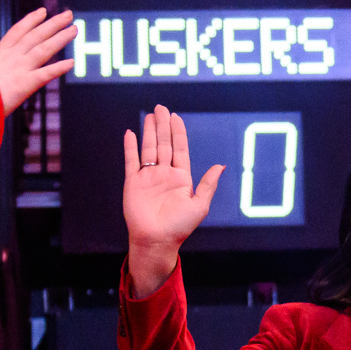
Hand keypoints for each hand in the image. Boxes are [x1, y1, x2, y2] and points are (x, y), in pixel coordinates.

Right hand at [0, 6, 75, 113]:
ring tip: (74, 30)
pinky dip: (59, 68)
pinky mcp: (25, 84)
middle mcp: (12, 57)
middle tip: (68, 15)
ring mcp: (20, 69)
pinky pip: (45, 74)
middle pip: (36, 36)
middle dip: (53, 24)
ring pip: (43, 49)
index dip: (32, 20)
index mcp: (0, 52)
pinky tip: (71, 63)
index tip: (44, 11)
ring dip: (60, 38)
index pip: (18, 31)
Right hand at [123, 105, 225, 295]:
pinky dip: (130, 147)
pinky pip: (131, 161)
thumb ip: (208, 184)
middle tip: (161, 108)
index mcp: (181, 178)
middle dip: (163, 126)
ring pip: (149, 149)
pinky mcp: (133, 182)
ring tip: (150, 116)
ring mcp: (148, 177)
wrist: (156, 241)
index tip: (176, 117)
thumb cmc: (179, 227)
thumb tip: (220, 166)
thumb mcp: (199, 205)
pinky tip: (131, 133)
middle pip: (164, 144)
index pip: (180, 149)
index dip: (178, 133)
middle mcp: (164, 174)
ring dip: (149, 132)